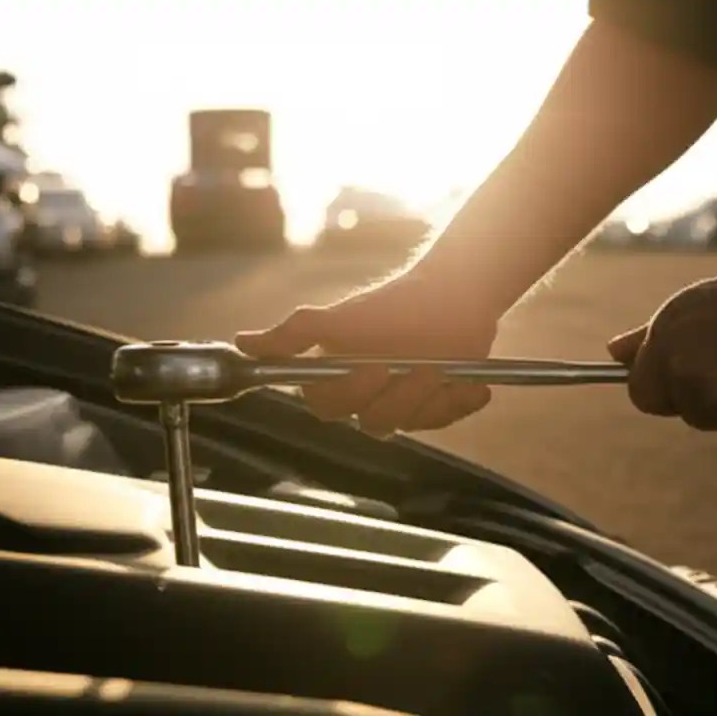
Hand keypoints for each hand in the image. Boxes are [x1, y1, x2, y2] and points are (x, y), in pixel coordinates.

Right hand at [235, 274, 499, 437]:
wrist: (451, 292)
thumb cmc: (390, 304)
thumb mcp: (339, 318)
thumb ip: (295, 334)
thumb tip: (242, 342)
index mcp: (337, 382)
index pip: (327, 406)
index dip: (350, 391)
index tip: (372, 365)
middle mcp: (367, 398)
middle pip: (373, 421)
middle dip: (398, 392)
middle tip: (418, 363)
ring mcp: (405, 403)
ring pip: (410, 422)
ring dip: (430, 395)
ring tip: (444, 366)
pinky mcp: (440, 404)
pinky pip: (448, 418)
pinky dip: (462, 401)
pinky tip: (474, 383)